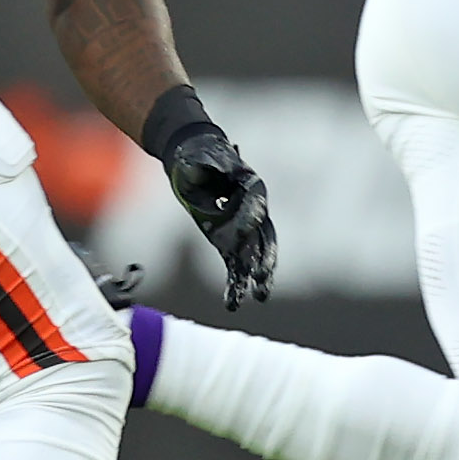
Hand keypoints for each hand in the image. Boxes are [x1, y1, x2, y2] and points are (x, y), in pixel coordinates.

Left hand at [160, 122, 276, 307]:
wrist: (193, 162)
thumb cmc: (199, 156)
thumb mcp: (200, 156)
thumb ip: (207, 164)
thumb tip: (203, 169)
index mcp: (251, 188)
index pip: (256, 205)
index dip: (252, 215)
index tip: (249, 226)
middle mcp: (252, 212)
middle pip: (264, 239)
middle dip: (265, 258)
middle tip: (262, 277)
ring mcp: (241, 230)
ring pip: (254, 258)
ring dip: (256, 277)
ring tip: (259, 296)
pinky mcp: (227, 242)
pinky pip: (234, 266)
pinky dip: (235, 284)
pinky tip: (232, 303)